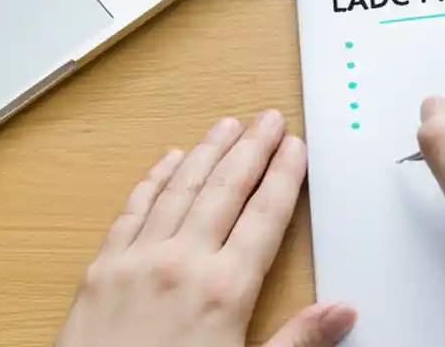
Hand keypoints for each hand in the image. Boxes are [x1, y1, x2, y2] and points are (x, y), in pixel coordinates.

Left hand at [57, 110, 356, 346]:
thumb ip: (296, 339)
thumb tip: (343, 310)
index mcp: (225, 291)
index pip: (265, 216)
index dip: (283, 176)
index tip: (296, 147)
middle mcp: (182, 263)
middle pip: (226, 190)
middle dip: (251, 149)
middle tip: (269, 118)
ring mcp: (137, 261)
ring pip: (180, 190)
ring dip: (207, 152)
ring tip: (227, 124)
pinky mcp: (101, 269)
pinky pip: (132, 210)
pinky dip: (153, 180)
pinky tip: (167, 160)